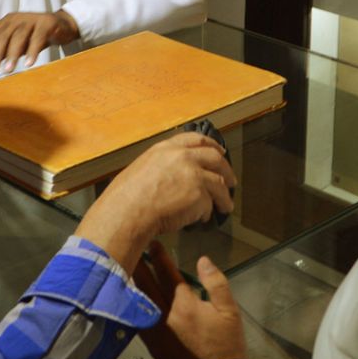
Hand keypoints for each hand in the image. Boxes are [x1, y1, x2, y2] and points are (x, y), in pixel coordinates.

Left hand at [0, 11, 79, 73]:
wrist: (62, 26)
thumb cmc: (34, 37)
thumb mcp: (15, 45)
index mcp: (7, 22)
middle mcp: (17, 18)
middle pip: (3, 35)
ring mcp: (32, 19)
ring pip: (19, 36)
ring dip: (12, 54)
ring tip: (8, 70)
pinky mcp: (47, 23)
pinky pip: (38, 38)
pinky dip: (32, 51)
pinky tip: (29, 63)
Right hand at [75, 133, 235, 272]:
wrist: (128, 212)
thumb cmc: (127, 197)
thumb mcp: (142, 168)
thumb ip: (163, 166)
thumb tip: (173, 177)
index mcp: (167, 149)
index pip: (196, 139)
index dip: (211, 145)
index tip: (219, 151)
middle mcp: (183, 157)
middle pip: (215, 158)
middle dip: (226, 170)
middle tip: (231, 180)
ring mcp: (194, 175)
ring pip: (219, 184)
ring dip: (224, 197)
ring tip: (225, 206)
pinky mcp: (200, 195)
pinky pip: (210, 205)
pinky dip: (208, 213)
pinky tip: (203, 218)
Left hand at [134, 241, 244, 358]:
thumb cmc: (226, 344)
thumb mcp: (230, 311)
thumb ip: (216, 283)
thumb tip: (203, 259)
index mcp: (184, 304)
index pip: (167, 273)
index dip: (159, 256)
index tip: (152, 243)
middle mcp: (164, 314)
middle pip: (146, 284)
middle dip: (139, 264)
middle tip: (129, 248)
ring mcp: (154, 331)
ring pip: (138, 301)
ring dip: (132, 283)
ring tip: (124, 268)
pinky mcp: (151, 345)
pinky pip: (137, 319)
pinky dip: (131, 305)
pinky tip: (127, 298)